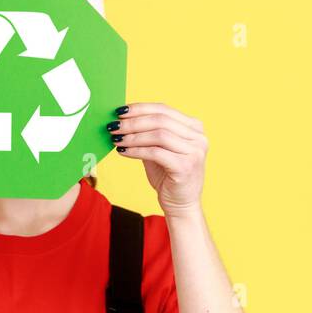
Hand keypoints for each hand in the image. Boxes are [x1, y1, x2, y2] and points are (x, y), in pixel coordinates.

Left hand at [109, 103, 207, 217]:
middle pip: (160, 120)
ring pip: (158, 135)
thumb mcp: (159, 149)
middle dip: (133, 122)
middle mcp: (198, 137)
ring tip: (116, 139)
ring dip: (132, 136)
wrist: (181, 204)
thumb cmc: (168, 176)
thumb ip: (148, 133)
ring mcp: (194, 151)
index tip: (119, 111)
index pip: (163, 109)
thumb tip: (122, 119)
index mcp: (194, 127)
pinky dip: (136, 151)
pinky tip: (123, 152)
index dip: (140, 108)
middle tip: (113, 126)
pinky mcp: (185, 166)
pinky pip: (155, 152)